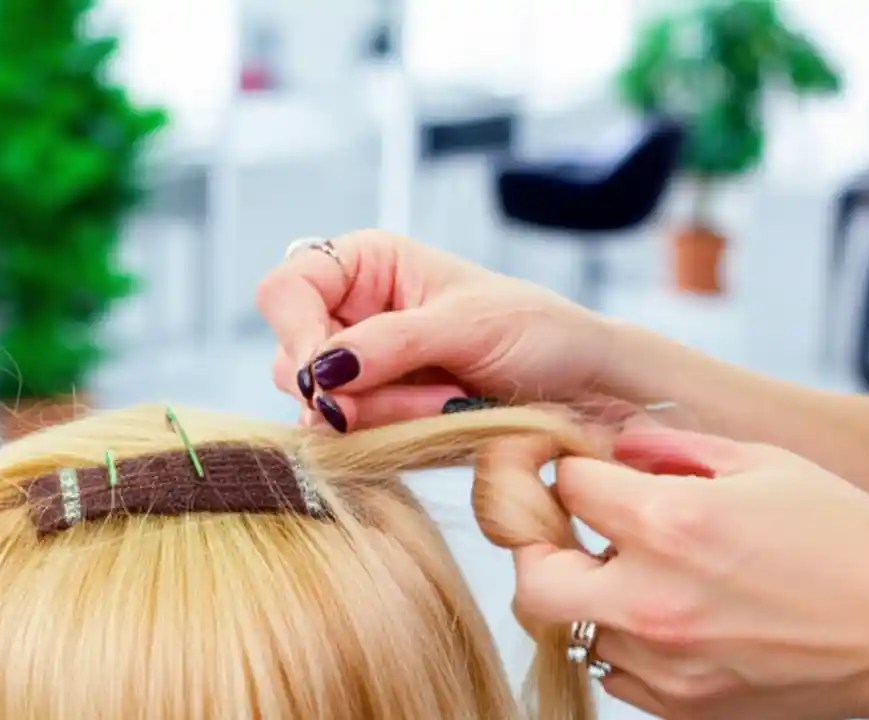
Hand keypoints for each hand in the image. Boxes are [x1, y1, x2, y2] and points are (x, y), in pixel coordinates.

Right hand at [256, 231, 613, 431]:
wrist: (583, 386)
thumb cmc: (536, 330)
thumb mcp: (467, 325)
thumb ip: (391, 343)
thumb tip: (320, 369)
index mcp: (366, 265)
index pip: (285, 291)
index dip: (296, 333)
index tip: (328, 376)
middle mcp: (351, 313)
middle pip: (291, 358)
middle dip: (351, 388)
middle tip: (427, 397)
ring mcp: (360, 370)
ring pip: (316, 407)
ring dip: (378, 417)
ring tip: (448, 404)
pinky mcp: (375, 416)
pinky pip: (347, 438)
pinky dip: (388, 439)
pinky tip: (439, 423)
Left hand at [497, 426, 868, 718]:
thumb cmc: (848, 542)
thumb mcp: (764, 463)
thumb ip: (673, 448)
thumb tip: (615, 445)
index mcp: (672, 525)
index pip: (566, 487)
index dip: (570, 470)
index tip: (584, 472)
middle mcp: (655, 599)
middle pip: (530, 579)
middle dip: (536, 548)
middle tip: (568, 531)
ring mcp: (665, 663)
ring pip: (575, 627)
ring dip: (592, 593)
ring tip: (643, 572)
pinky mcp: (682, 706)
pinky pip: (615, 670)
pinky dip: (623, 640)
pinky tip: (666, 615)